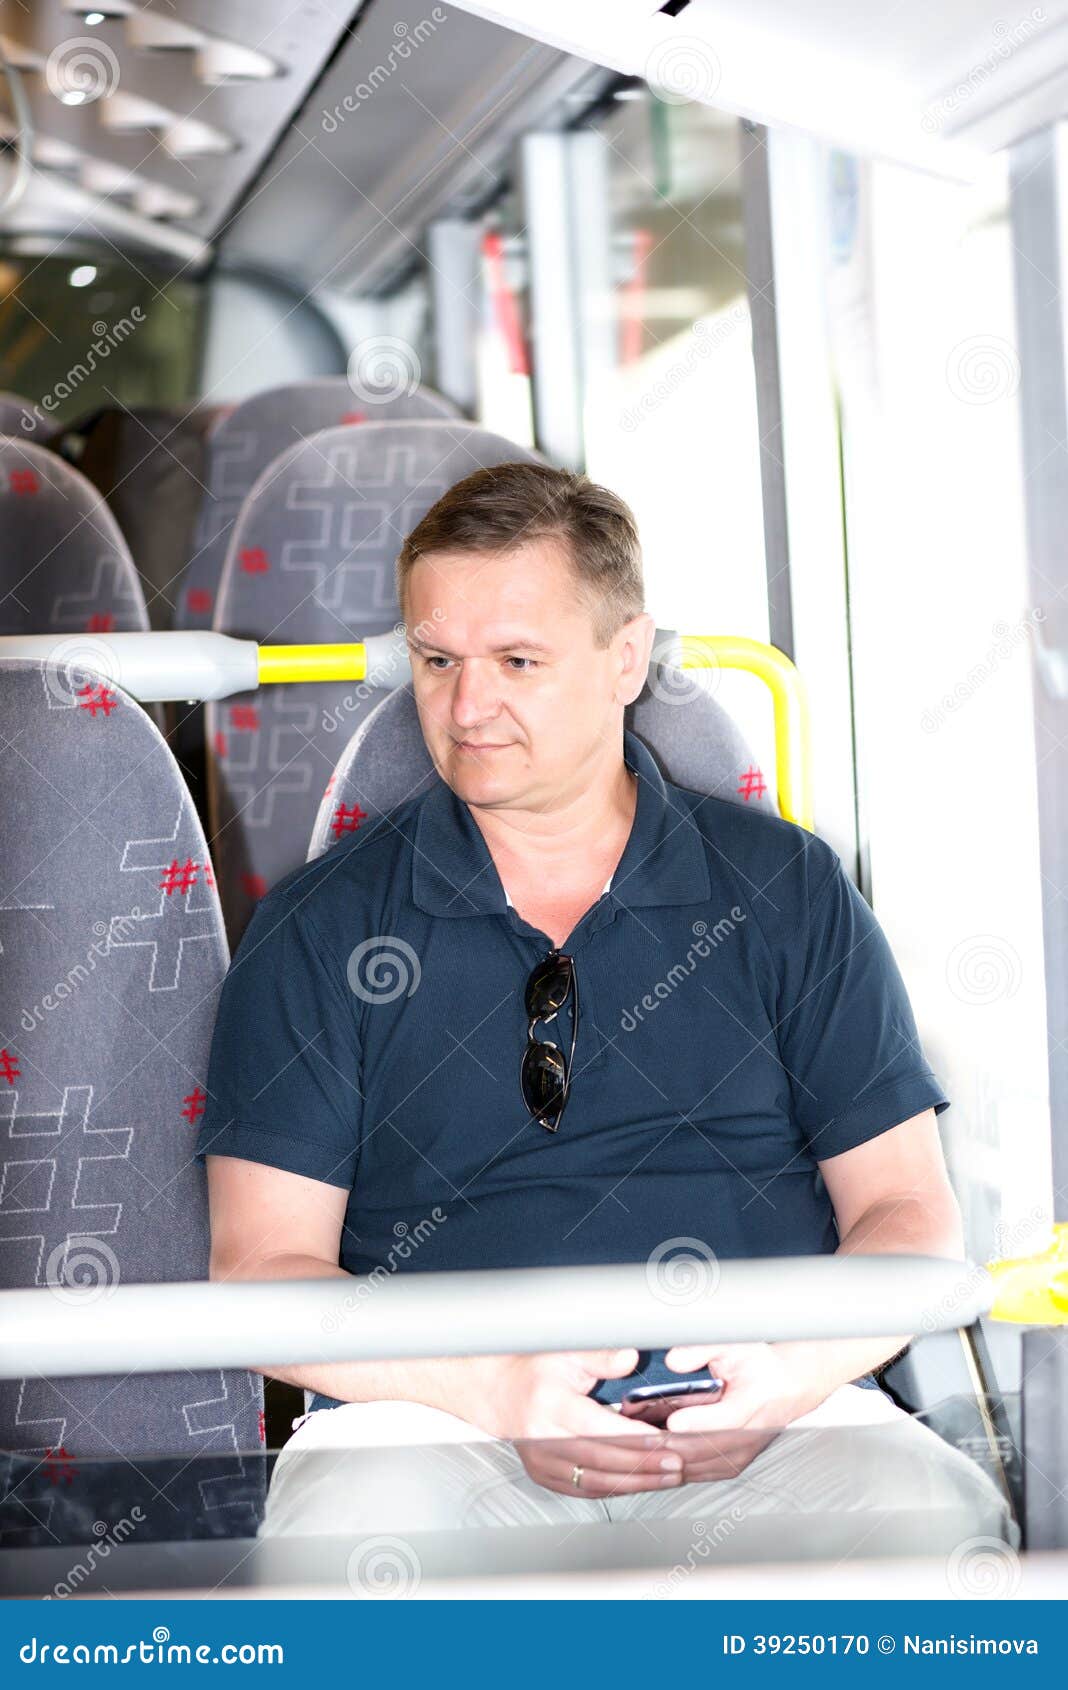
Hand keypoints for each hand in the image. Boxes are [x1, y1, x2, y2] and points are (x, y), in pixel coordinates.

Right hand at [431, 1349, 685, 1498]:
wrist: (500, 1393)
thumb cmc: (537, 1370)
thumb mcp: (567, 1352)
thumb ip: (601, 1357)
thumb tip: (629, 1358)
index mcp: (549, 1404)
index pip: (597, 1428)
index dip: (634, 1437)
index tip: (664, 1440)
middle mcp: (542, 1438)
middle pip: (601, 1460)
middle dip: (643, 1465)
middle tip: (676, 1463)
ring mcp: (541, 1462)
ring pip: (595, 1481)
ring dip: (636, 1482)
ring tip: (667, 1476)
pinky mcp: (545, 1476)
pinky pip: (586, 1489)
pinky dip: (616, 1488)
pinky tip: (640, 1482)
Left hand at [657, 1341, 825, 1482]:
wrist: (789, 1386)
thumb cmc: (760, 1365)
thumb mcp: (733, 1345)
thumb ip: (701, 1350)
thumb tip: (673, 1361)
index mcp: (755, 1399)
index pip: (727, 1419)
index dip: (699, 1422)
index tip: (673, 1420)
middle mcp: (753, 1432)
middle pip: (708, 1448)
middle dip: (672, 1445)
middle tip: (642, 1436)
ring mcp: (745, 1452)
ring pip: (702, 1465)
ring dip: (671, 1459)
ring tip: (642, 1447)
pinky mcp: (736, 1463)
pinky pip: (703, 1472)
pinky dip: (678, 1467)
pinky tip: (658, 1456)